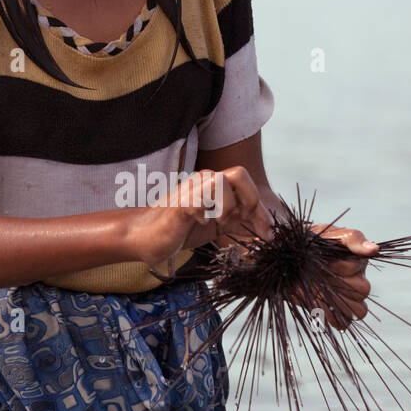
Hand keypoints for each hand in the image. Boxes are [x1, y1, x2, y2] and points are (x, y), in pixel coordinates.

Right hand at [130, 166, 273, 275]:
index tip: (267, 233)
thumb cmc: (178, 230)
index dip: (262, 210)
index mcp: (214, 185)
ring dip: (226, 209)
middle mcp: (203, 181)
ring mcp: (190, 189)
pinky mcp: (178, 204)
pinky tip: (197, 225)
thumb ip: (237, 221)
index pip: (247, 185)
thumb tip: (266, 231)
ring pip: (222, 183)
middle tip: (243, 224)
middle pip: (239, 174)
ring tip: (215, 225)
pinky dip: (204, 217)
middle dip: (249, 202)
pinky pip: (200, 202)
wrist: (143, 236)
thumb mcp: (216, 225)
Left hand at [305, 223, 378, 329]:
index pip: (357, 268)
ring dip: (338, 303)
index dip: (338, 265)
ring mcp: (346, 298)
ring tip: (317, 292)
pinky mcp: (334, 311)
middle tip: (317, 276)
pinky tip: (316, 304)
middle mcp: (356, 280)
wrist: (286, 260)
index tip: (321, 260)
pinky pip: (343, 323)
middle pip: (363, 290)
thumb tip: (374, 249)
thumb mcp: (327, 234)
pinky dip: (331, 317)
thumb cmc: (309, 244)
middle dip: (338, 283)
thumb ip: (352, 239)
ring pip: (359, 310)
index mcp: (357, 260)